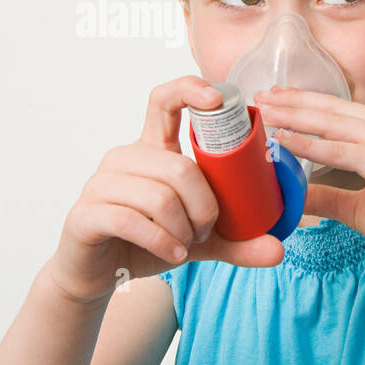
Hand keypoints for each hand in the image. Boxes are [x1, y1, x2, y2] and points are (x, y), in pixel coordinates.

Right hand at [46, 76, 285, 304]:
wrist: (102, 274)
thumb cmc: (149, 242)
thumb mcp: (203, 240)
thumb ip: (239, 241)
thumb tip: (279, 249)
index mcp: (152, 149)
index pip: (165, 101)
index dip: (189, 90)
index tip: (218, 99)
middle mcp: (125, 157)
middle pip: (179, 167)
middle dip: (204, 207)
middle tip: (204, 231)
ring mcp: (102, 183)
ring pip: (160, 196)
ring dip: (183, 228)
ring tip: (184, 244)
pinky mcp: (86, 213)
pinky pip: (132, 220)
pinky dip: (161, 241)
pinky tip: (172, 254)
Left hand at [254, 86, 364, 268]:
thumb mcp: (360, 207)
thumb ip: (327, 196)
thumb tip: (292, 195)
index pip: (346, 112)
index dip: (310, 103)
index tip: (280, 99)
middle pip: (337, 110)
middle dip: (296, 101)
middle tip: (261, 95)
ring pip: (335, 123)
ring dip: (295, 116)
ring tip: (264, 112)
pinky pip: (339, 150)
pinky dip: (307, 144)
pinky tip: (281, 140)